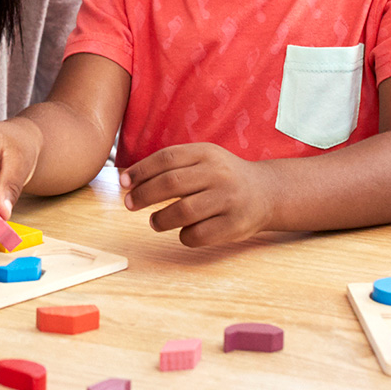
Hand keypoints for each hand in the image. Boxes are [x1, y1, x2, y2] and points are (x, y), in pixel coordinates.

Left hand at [119, 143, 281, 246]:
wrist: (267, 192)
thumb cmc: (223, 176)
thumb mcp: (204, 159)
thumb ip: (173, 165)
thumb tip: (129, 179)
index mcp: (208, 153)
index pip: (167, 158)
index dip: (141, 170)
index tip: (124, 182)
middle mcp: (219, 174)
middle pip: (171, 183)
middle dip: (144, 195)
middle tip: (130, 203)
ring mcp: (228, 200)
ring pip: (183, 212)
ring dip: (160, 219)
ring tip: (154, 221)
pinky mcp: (234, 225)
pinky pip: (198, 234)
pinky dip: (184, 235)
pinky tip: (183, 231)